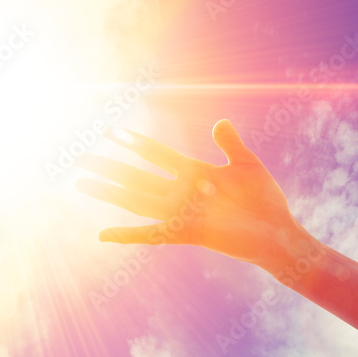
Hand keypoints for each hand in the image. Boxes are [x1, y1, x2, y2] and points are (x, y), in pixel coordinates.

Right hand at [75, 119, 297, 266]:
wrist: (279, 232)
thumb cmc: (266, 201)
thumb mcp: (247, 165)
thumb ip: (230, 144)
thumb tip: (220, 122)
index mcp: (195, 174)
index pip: (156, 154)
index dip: (134, 143)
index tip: (111, 131)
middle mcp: (182, 193)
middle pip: (137, 176)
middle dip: (109, 166)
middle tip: (78, 155)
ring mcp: (183, 213)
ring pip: (137, 200)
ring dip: (110, 192)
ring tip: (81, 183)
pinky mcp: (187, 233)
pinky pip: (151, 235)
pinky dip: (127, 235)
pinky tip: (102, 234)